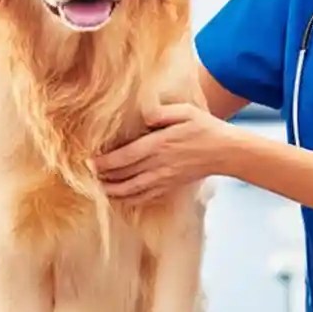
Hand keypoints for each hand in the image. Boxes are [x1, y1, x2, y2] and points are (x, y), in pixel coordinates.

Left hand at [94, 103, 235, 201]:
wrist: (225, 152)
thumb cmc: (205, 128)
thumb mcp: (185, 112)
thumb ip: (161, 113)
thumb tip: (142, 115)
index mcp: (159, 145)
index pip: (124, 157)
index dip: (104, 162)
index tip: (89, 162)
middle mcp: (158, 165)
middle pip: (123, 176)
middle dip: (103, 177)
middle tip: (87, 175)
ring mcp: (164, 179)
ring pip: (131, 191)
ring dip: (112, 191)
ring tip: (98, 188)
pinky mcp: (169, 187)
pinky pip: (144, 197)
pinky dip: (128, 199)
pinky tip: (118, 197)